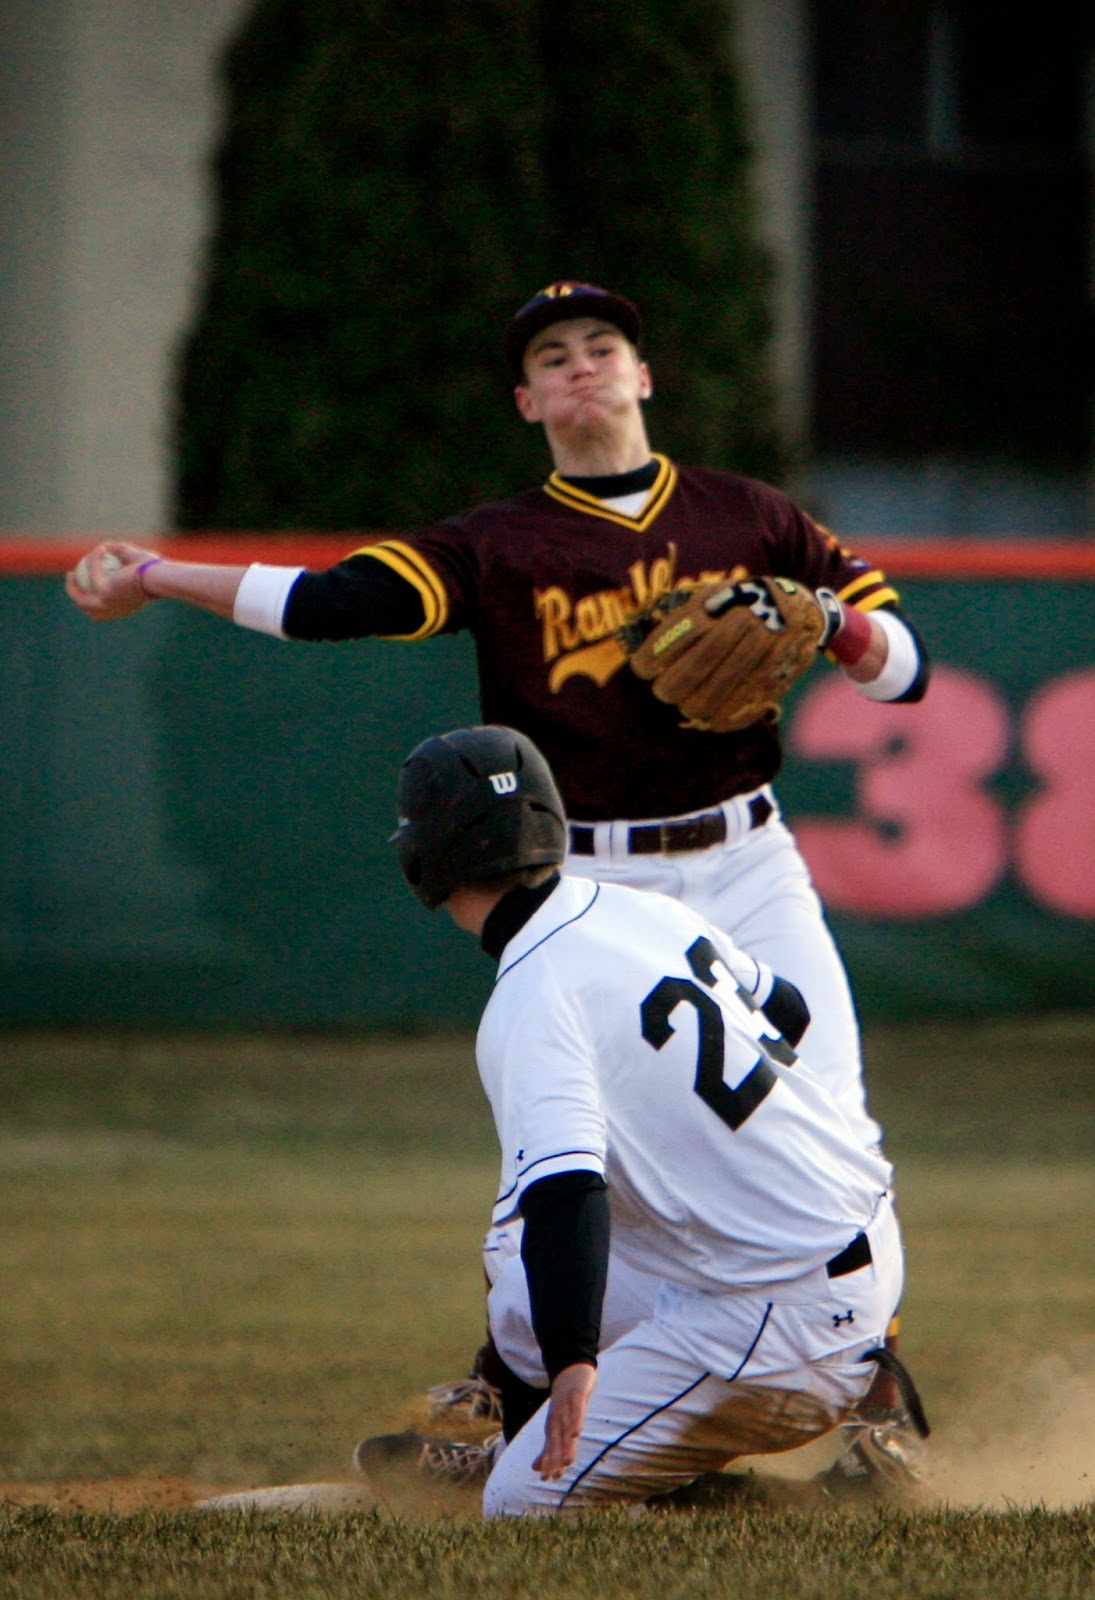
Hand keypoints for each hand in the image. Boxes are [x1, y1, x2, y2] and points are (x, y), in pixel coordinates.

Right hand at [65, 542, 160, 620]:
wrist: (158, 576)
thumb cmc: (154, 571)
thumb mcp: (135, 560)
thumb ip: (120, 552)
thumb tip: (107, 547)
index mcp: (122, 608)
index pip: (102, 610)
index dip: (90, 599)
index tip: (85, 585)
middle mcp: (113, 610)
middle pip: (87, 608)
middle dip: (76, 596)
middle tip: (73, 579)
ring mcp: (106, 604)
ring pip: (80, 599)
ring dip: (72, 587)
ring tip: (70, 573)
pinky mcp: (104, 592)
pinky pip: (93, 572)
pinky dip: (95, 559)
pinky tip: (98, 549)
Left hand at [532, 1362, 596, 1479]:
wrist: (570, 1370)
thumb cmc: (564, 1402)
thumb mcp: (557, 1424)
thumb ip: (548, 1447)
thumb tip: (536, 1469)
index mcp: (553, 1425)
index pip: (550, 1447)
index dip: (548, 1462)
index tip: (546, 1480)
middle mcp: (557, 1418)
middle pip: (555, 1440)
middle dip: (554, 1458)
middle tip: (554, 1476)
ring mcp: (566, 1406)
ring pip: (565, 1428)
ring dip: (565, 1444)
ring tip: (566, 1462)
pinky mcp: (576, 1395)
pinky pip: (576, 1409)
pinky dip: (576, 1421)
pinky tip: (577, 1432)